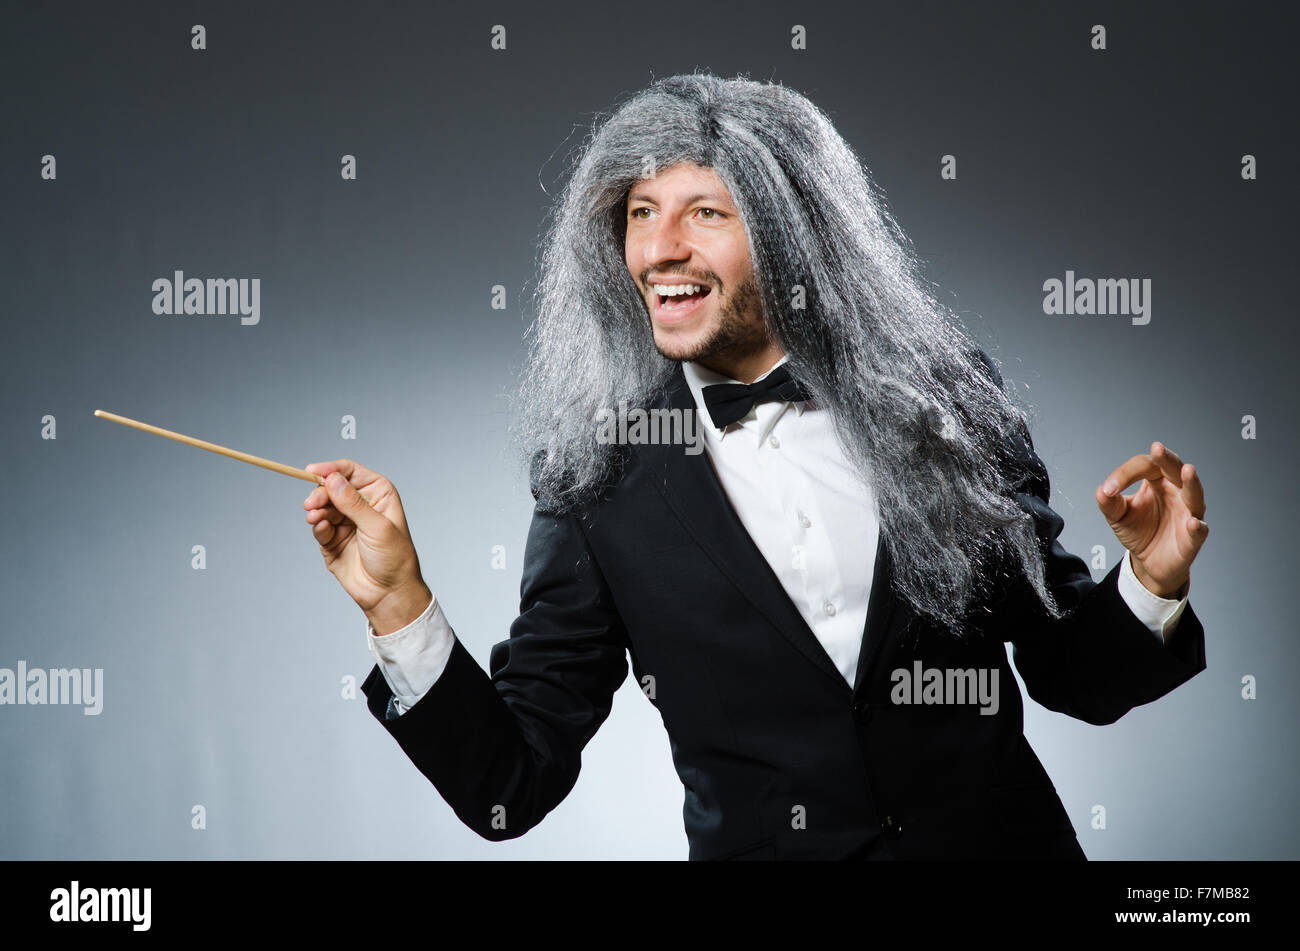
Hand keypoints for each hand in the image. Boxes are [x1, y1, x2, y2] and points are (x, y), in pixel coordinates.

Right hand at [302, 458, 430, 633]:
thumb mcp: (377, 527)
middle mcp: (361, 504)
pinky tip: (322, 529)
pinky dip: (318, 526)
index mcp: (378, 493)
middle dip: (320, 493)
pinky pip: (319, 526)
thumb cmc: (394, 558)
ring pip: (322, 506)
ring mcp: (346, 521)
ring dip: (316, 510)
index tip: (312, 471)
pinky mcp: (332, 539)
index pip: (350, 471)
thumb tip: (332, 480)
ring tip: (315, 518)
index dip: (331, 469)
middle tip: (311, 504)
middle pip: (332, 487)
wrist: (388, 593)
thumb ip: (353, 503)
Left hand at [1096, 441, 1207, 598]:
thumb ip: (1109, 503)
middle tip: (1157, 449)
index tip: (1109, 489)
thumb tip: (1102, 491)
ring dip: (1191, 482)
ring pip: (1194, 494)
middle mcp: (1176, 492)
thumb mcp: (1117, 516)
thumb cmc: (1138, 531)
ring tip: (1187, 470)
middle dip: (1167, 459)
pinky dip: (1197, 526)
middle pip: (1174, 469)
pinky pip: (1199, 530)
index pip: (1144, 466)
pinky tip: (1192, 522)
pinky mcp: (1192, 537)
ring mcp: (1187, 513)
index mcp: (1156, 481)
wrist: (1149, 561)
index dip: (1125, 474)